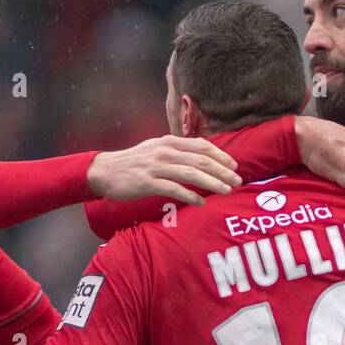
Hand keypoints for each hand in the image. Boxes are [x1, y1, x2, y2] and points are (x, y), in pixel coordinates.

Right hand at [87, 136, 240, 206]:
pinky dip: (190, 196)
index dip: (221, 155)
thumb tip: (200, 159)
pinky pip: (174, 189)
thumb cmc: (134, 163)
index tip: (234, 165)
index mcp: (169, 142)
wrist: (106, 171)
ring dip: (212, 183)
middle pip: (201, 160)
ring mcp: (156, 167)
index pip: (202, 146)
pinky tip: (201, 202)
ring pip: (191, 174)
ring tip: (226, 191)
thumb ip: (177, 152)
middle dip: (223, 171)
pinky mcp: (148, 183)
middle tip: (237, 181)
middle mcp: (165, 151)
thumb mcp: (156, 150)